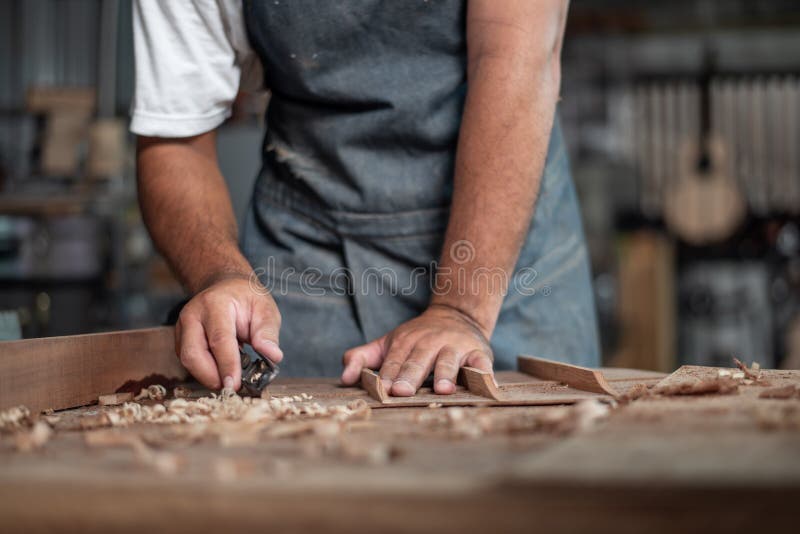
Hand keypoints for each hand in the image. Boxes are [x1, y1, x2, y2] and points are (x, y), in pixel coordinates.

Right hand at [175, 274, 282, 390]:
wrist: (225, 286)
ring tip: (229, 379)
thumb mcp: (265, 309)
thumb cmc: (246, 298)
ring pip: (187, 360)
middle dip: (211, 376)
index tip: (235, 385)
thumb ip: (268, 332)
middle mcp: (193, 314)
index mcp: (216, 304)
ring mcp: (182, 326)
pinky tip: (221, 371)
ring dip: (208, 376)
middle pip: (193, 353)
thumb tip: (273, 356)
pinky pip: (188, 360)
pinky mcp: (179, 338)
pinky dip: (204, 371)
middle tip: (232, 388)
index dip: (227, 365)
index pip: (219, 339)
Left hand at [341, 304, 493, 395]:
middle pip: (419, 361)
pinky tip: (484, 382)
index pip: (395, 360)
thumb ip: (362, 358)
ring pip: (449, 361)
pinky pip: (481, 363)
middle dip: (411, 375)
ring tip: (442, 389)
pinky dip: (483, 372)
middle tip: (403, 391)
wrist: (456, 316)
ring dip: (445, 374)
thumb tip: (344, 379)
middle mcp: (431, 342)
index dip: (390, 374)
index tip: (385, 389)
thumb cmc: (417, 339)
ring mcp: (455, 346)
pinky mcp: (478, 352)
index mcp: (406, 341)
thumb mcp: (387, 343)